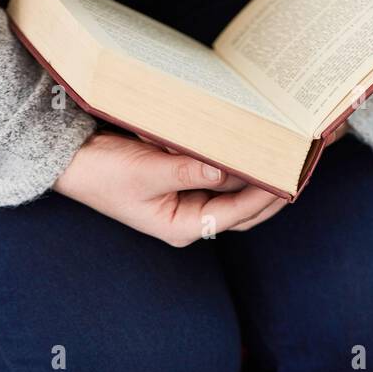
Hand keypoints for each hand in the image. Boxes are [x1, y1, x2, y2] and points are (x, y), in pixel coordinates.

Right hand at [55, 132, 286, 245]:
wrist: (71, 161)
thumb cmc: (102, 173)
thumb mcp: (146, 170)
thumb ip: (189, 170)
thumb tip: (228, 167)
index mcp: (183, 225)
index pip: (238, 213)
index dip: (267, 194)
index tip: (291, 174)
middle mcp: (190, 217)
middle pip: (244, 208)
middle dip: (272, 188)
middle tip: (301, 164)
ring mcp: (187, 198)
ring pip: (235, 190)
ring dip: (256, 173)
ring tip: (284, 153)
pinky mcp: (183, 179)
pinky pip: (219, 172)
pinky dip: (236, 161)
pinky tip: (253, 145)